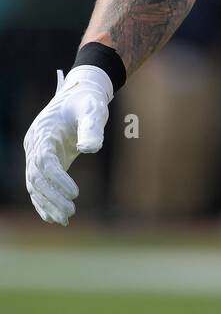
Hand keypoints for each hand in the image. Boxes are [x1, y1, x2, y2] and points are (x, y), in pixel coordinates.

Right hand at [23, 66, 112, 225]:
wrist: (78, 94)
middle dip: (51, 197)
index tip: (75, 194)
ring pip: (34, 184)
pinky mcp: (43, 160)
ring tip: (66, 219)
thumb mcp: (93, 109)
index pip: (45, 161)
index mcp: (45, 132)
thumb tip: (90, 149)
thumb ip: (92, 127)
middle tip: (71, 212)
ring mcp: (36, 153)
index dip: (57, 179)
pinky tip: (54, 218)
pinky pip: (38, 185)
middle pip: (36, 176)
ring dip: (47, 203)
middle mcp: (35, 144)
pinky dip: (44, 202)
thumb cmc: (87, 102)